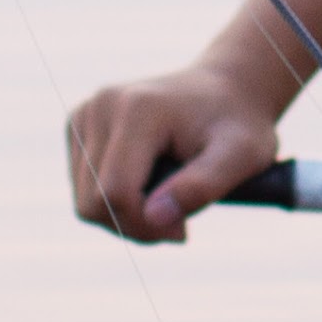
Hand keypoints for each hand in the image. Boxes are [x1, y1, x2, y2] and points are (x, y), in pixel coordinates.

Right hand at [67, 56, 288, 241]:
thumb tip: (155, 218)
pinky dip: (113, 204)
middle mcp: (102, 105)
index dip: (145, 226)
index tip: (183, 231)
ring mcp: (86, 115)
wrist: (226, 90)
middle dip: (135, 226)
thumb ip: (203, 186)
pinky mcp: (79, 128)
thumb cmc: (239, 125)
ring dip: (124, 218)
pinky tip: (148, 189)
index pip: (116, 193)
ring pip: (84, 202)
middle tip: (177, 222)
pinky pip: (83, 190)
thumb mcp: (242, 155)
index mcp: (138, 107)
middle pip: (92, 203)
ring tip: (167, 203)